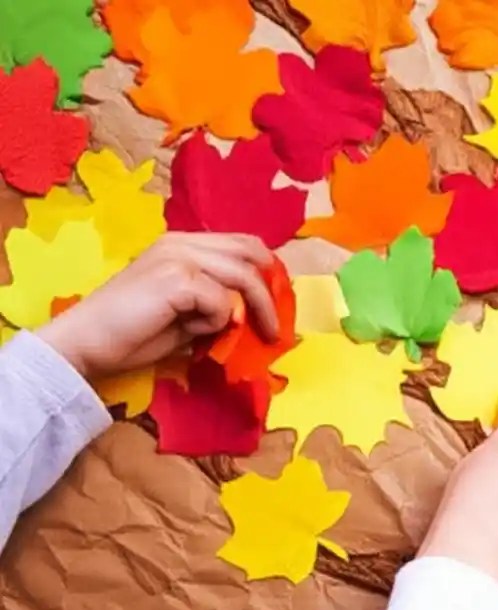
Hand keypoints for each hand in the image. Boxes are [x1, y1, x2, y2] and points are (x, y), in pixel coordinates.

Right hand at [35, 232, 278, 378]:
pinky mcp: (177, 278)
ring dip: (254, 310)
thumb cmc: (130, 334)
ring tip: (260, 336)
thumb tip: (249, 313)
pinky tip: (193, 332)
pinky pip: (222, 302)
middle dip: (271, 289)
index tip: (278, 301)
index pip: (240, 244)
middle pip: (250, 252)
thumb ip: (215, 305)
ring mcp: (178, 256)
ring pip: (243, 277)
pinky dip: (217, 322)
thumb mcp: (184, 316)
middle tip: (277, 323)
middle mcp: (181, 242)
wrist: (85, 343)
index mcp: (181, 245)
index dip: (266, 270)